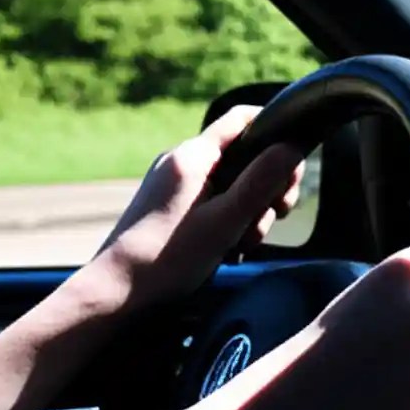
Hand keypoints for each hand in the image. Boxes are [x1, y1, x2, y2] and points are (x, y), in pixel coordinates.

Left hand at [93, 106, 304, 308]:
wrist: (116, 292)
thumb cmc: (168, 259)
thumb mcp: (225, 221)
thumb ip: (261, 182)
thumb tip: (293, 148)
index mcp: (192, 156)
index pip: (243, 118)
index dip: (276, 130)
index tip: (294, 164)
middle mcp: (180, 161)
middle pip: (243, 155)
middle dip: (267, 185)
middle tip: (277, 215)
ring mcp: (173, 183)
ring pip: (231, 183)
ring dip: (249, 211)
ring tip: (242, 244)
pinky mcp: (169, 205)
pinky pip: (213, 200)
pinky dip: (228, 220)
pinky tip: (227, 248)